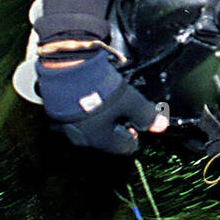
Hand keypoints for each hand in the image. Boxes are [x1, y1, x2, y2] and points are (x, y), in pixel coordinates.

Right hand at [36, 47, 167, 153]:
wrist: (68, 71)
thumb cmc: (100, 89)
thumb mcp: (130, 101)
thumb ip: (146, 115)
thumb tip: (162, 126)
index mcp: (101, 140)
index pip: (126, 148)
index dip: (135, 133)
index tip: (134, 118)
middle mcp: (82, 140)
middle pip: (108, 140)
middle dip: (117, 126)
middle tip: (120, 107)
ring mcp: (67, 129)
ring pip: (91, 130)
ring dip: (101, 119)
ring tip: (105, 100)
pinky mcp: (57, 116)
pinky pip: (76, 120)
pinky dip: (84, 113)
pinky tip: (88, 97)